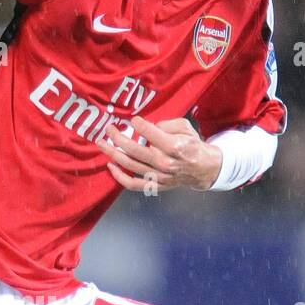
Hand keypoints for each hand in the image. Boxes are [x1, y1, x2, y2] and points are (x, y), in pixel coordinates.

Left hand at [98, 116, 222, 191]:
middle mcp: (164, 162)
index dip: (138, 124)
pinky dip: (119, 176)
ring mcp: (158, 176)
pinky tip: (111, 166)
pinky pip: (133, 184)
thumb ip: (166, 124)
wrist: (202, 169)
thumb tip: (147, 126)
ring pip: (130, 165)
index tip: (132, 119)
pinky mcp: (155, 185)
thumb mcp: (185, 128)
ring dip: (112, 153)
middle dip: (117, 137)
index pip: (150, 133)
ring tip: (102, 144)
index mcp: (173, 147)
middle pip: (134, 149)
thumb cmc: (193, 145)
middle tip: (109, 129)